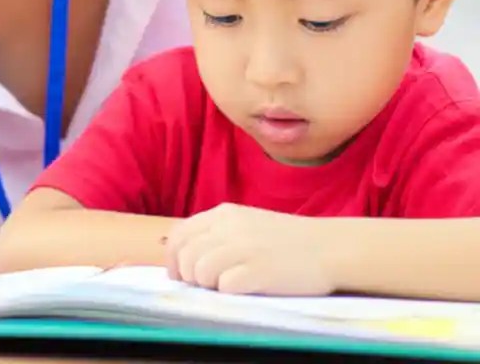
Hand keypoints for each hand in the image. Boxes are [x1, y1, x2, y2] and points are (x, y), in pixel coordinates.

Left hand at [164, 203, 336, 295]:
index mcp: (223, 214)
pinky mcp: (259, 271)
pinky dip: (230, 292)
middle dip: (191, 277)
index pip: (179, 235)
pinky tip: (247, 287)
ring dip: (210, 285)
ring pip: (200, 273)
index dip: (173, 259)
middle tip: (209, 284)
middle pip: (186, 257)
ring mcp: (244, 248)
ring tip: (232, 284)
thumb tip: (183, 257)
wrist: (332, 247)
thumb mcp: (246, 224)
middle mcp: (229, 227)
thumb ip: (216, 234)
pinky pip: (224, 287)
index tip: (179, 275)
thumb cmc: (288, 241)